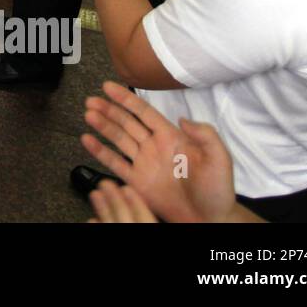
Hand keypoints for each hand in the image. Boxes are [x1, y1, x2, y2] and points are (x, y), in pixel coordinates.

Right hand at [81, 80, 240, 223]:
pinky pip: (114, 163)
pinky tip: (87, 140)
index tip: (108, 86)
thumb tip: (181, 118)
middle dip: (109, 110)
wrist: (209, 219)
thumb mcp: (219, 158)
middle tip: (91, 101)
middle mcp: (153, 146)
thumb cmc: (217, 189)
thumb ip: (205, 135)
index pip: (144, 112)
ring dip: (103, 126)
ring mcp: (143, 163)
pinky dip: (99, 152)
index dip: (126, 99)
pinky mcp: (136, 181)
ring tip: (88, 114)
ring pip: (118, 139)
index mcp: (171, 137)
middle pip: (126, 123)